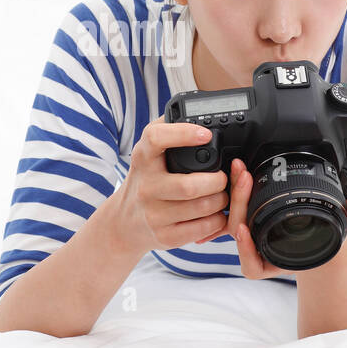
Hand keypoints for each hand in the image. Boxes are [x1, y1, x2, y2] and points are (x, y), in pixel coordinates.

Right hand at [109, 114, 231, 255]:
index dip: (183, 134)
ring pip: (201, 208)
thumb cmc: (145, 180)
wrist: (124, 222)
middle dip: (218, 180)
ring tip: (222, 194)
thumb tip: (194, 111)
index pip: (157, 139)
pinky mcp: (165, 236)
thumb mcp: (147, 152)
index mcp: (143, 157)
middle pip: (190, 185)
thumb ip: (167, 129)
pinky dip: (217, 220)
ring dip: (222, 200)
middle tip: (223, 177)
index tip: (206, 134)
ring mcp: (154, 214)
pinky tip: (215, 212)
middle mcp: (146, 186)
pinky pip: (202, 228)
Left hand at [223, 157, 346, 278]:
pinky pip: (237, 208)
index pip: (253, 266)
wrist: (324, 242)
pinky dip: (236, 191)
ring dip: (235, 192)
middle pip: (237, 232)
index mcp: (278, 262)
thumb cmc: (329, 241)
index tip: (243, 229)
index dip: (245, 251)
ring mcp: (254, 233)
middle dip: (239, 203)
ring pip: (234, 217)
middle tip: (246, 178)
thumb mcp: (343, 233)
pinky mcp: (251, 217)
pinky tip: (239, 174)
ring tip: (242, 170)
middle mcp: (262, 249)